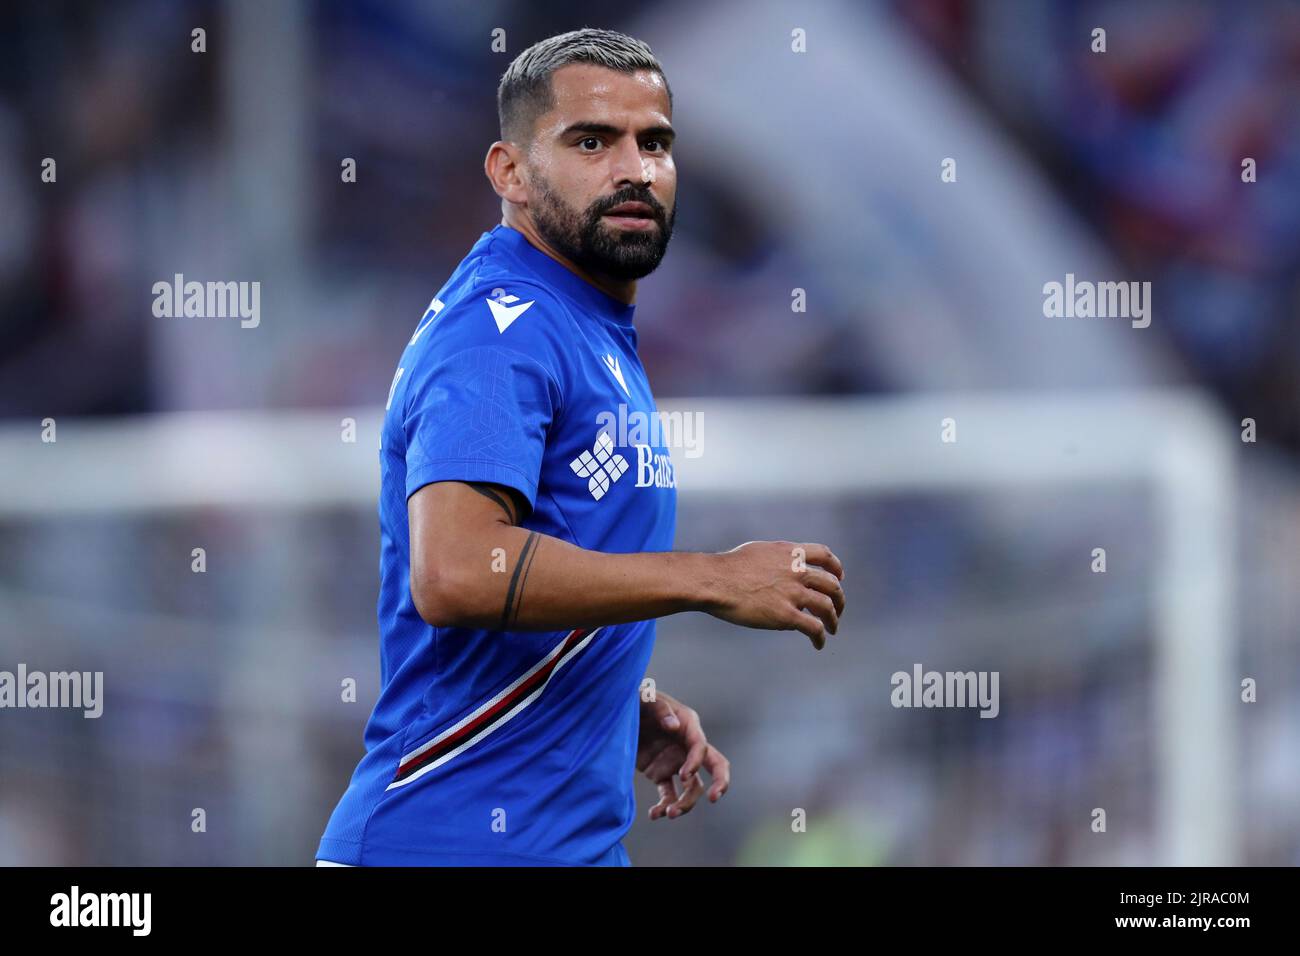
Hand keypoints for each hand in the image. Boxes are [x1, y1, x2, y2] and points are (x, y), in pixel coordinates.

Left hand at [636, 690, 729, 819]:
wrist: (615, 712)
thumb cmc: (635, 699)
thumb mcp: (646, 699)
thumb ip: (661, 709)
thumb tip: (674, 725)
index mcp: (688, 724)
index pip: (701, 746)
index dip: (696, 761)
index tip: (684, 775)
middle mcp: (687, 745)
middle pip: (714, 765)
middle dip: (720, 782)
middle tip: (714, 797)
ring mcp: (676, 761)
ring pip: (692, 788)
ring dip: (686, 803)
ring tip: (669, 813)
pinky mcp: (661, 774)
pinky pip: (669, 794)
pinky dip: (664, 806)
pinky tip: (654, 814)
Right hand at [705, 540, 845, 648]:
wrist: (715, 581)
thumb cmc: (729, 567)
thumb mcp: (759, 551)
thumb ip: (777, 558)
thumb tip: (781, 566)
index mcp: (791, 553)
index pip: (825, 555)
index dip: (836, 568)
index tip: (839, 578)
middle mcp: (797, 571)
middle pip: (832, 585)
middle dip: (839, 599)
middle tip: (837, 609)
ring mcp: (794, 593)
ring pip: (827, 607)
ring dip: (833, 620)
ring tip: (831, 628)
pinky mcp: (786, 616)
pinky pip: (813, 628)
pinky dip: (820, 637)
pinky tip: (818, 644)